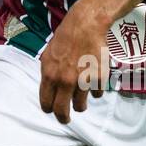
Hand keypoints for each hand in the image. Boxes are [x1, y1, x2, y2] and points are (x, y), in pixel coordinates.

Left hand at [39, 1, 111, 123]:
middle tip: (66, 119)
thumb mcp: (48, 56)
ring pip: (81, 106)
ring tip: (81, 101)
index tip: (52, 111)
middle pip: (62, 111)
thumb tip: (49, 92)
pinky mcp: (98, 79)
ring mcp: (82, 81)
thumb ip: (48, 75)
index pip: (46, 103)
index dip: (49, 110)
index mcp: (49, 75)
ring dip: (81, 105)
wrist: (85, 26)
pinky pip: (97, 94)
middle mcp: (65, 81)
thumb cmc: (65, 39)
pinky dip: (95, 91)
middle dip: (63, 118)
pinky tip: (93, 82)